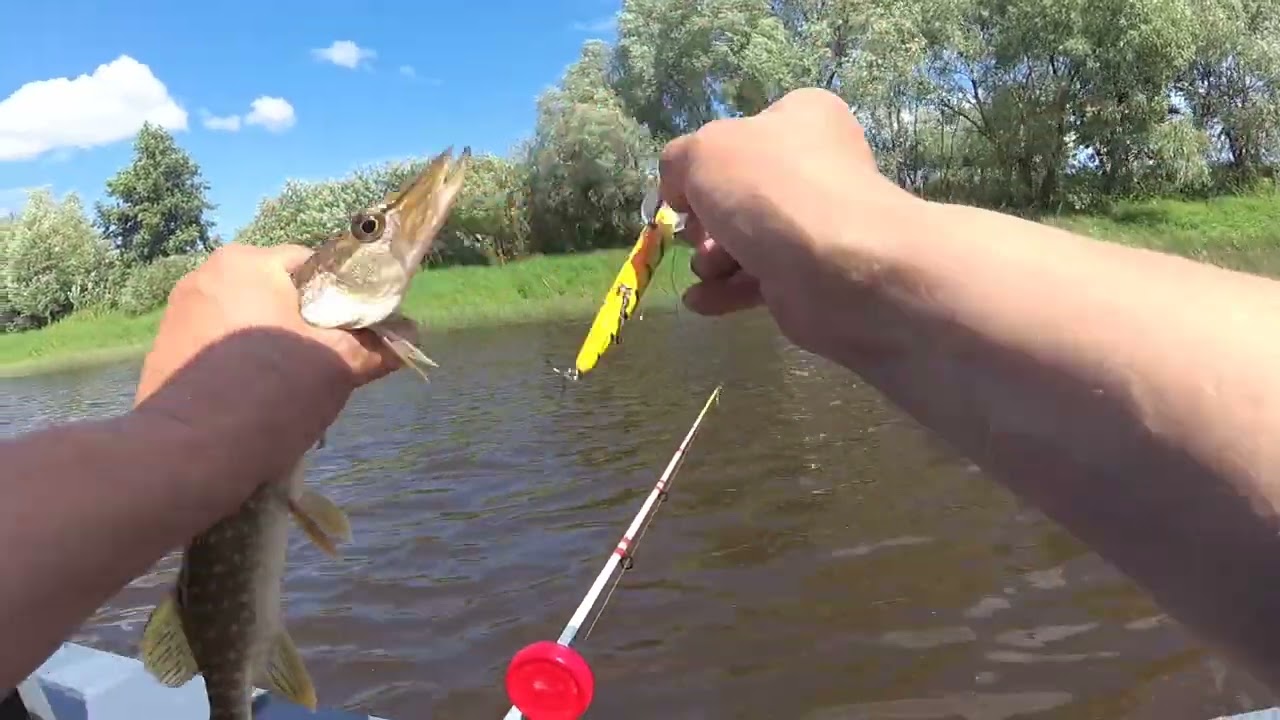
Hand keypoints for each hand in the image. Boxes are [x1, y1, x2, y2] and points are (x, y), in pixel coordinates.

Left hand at [135, 243, 399, 408]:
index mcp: (246, 263)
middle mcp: (204, 277)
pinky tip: (252, 404)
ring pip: (244, 322)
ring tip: (289, 391)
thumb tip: (410, 338)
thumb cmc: (272, 390)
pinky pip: (215, 350)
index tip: (353, 332)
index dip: (339, 297)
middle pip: (273, 293)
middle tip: (324, 365)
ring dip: (270, 348)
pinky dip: (238, 368)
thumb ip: (376, 347)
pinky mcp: (161, 354)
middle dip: (302, 325)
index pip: (309, 264)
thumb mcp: (339, 366)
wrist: (191, 452)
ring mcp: (176, 315)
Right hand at [658, 87, 924, 361]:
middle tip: (697, 235)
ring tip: (707, 269)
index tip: (684, 191)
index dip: (706, 162)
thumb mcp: (702, 152)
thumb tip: (682, 191)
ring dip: (712, 258)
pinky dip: (727, 290)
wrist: (837, 266)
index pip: (745, 132)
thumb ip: (678, 162)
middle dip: (706, 221)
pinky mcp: (811, 275)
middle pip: (739, 193)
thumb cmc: (769, 189)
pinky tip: (701, 300)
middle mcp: (815, 167)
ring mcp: (815, 224)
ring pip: (745, 239)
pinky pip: (757, 279)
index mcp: (803, 118)